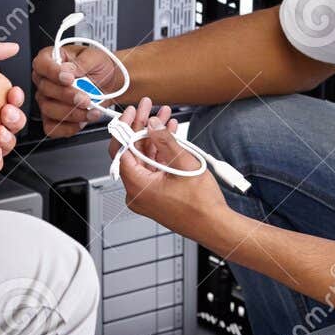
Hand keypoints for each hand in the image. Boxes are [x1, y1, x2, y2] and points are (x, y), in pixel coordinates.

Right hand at [32, 40, 121, 137]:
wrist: (109, 84)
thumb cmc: (98, 67)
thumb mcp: (94, 57)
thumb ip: (81, 62)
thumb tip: (68, 70)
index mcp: (50, 59)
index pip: (41, 65)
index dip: (53, 73)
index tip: (69, 78)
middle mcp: (45, 80)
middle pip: (45, 90)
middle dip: (68, 96)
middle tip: (86, 98)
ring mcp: (47, 100)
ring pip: (49, 110)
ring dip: (72, 113)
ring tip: (91, 110)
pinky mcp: (52, 118)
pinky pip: (52, 127)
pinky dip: (68, 128)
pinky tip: (82, 121)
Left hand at [113, 100, 233, 244]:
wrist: (214, 225)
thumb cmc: (201, 205)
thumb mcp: (183, 163)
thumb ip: (165, 140)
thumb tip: (152, 123)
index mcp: (137, 186)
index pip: (120, 150)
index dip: (126, 127)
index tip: (134, 112)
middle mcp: (137, 192)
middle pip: (132, 152)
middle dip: (142, 128)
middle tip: (149, 109)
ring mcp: (146, 195)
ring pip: (144, 159)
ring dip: (154, 138)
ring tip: (165, 118)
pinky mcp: (156, 195)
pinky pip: (153, 169)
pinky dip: (160, 153)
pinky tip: (170, 136)